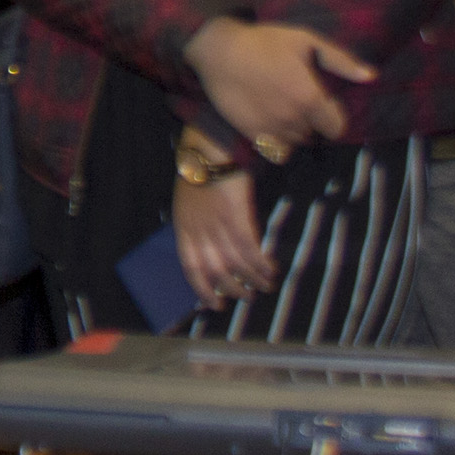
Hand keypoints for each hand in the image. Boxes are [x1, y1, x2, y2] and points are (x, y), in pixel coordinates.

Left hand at [174, 169, 274, 310]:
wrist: (208, 149)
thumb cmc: (201, 173)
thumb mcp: (188, 203)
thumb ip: (197, 226)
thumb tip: (211, 249)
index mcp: (183, 228)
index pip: (191, 268)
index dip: (202, 289)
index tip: (213, 305)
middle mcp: (198, 231)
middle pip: (215, 271)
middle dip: (232, 289)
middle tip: (246, 298)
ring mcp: (217, 225)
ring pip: (236, 264)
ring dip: (253, 279)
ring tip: (265, 287)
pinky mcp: (236, 217)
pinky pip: (250, 249)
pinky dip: (262, 264)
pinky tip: (271, 270)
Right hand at [183, 16, 373, 154]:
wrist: (218, 50)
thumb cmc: (264, 42)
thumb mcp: (306, 41)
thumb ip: (341, 61)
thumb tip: (371, 77)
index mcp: (311, 99)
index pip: (337, 128)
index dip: (333, 115)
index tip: (322, 102)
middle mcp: (294, 119)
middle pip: (315, 134)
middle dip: (312, 121)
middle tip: (298, 100)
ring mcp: (271, 129)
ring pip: (295, 142)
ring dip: (294, 130)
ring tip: (282, 109)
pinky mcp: (251, 133)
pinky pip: (275, 151)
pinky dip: (277, 142)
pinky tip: (270, 122)